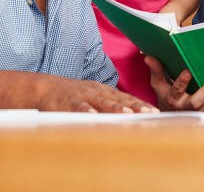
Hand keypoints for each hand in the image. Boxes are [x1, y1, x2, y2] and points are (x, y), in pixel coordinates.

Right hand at [36, 77, 157, 112]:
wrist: (47, 87)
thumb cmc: (76, 95)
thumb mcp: (96, 97)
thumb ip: (112, 105)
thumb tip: (133, 115)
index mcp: (106, 92)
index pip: (128, 98)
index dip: (142, 105)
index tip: (156, 113)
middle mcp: (98, 92)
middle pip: (120, 99)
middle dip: (135, 106)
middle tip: (149, 113)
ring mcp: (84, 95)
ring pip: (102, 102)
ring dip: (115, 107)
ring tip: (127, 113)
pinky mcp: (68, 101)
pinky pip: (78, 106)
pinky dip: (86, 111)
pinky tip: (92, 116)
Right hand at [145, 56, 203, 111]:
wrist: (170, 118)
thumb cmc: (166, 97)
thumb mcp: (159, 85)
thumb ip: (156, 70)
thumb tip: (148, 56)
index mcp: (172, 98)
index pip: (176, 90)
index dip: (182, 81)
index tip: (188, 71)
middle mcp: (183, 108)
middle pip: (194, 103)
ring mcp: (195, 116)